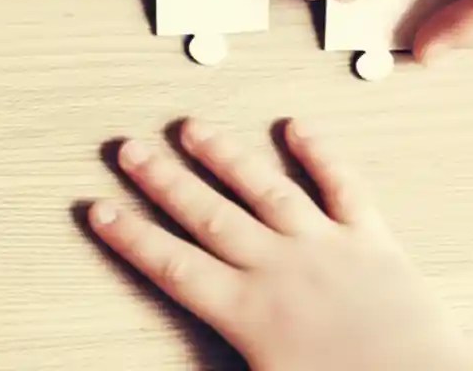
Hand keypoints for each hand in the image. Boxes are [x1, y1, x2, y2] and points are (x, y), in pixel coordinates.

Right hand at [88, 120, 472, 370]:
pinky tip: (296, 126)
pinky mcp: (371, 239)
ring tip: (193, 128)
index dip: (132, 237)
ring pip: (263, 189)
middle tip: (130, 150)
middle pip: (207, 215)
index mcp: (249, 312)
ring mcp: (324, 247)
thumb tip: (154, 370)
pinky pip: (343, 186)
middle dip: (163, 181)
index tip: (100, 211)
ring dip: (225, 156)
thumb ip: (216, 366)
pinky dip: (321, 153)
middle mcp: (278, 269)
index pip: (173, 266)